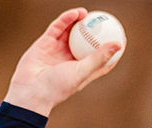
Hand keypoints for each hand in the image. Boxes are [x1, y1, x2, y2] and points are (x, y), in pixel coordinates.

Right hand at [4, 8, 122, 115]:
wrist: (30, 90)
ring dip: (79, 23)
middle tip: (104, 21)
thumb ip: (99, 58)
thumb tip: (118, 44)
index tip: (121, 40)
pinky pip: (58, 28)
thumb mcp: (82, 71)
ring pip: (71, 33)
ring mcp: (57, 50)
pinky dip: (67, 19)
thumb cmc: (58, 86)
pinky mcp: (45, 43)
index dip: (110, 50)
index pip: (99, 59)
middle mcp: (69, 60)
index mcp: (81, 70)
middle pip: (85, 42)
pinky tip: (76, 13)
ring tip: (89, 14)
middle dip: (94, 32)